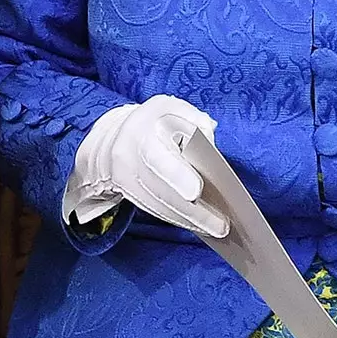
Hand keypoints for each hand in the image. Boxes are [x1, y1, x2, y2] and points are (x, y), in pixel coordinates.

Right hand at [64, 94, 229, 237]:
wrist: (115, 136)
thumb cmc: (154, 121)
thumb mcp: (174, 108)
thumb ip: (194, 121)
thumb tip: (208, 143)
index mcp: (139, 131)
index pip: (157, 157)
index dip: (177, 176)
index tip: (196, 193)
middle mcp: (126, 158)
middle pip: (161, 190)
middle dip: (193, 211)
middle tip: (221, 226)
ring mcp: (124, 180)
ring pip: (159, 205)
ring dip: (188, 220)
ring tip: (216, 229)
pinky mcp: (129, 195)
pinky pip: (155, 210)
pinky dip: (178, 219)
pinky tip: (198, 225)